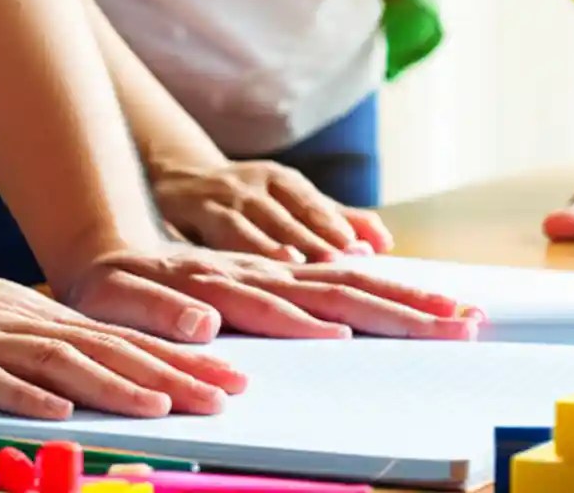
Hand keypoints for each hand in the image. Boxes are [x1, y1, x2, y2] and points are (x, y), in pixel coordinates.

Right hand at [0, 263, 246, 418]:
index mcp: (45, 317)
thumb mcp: (7, 324)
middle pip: (110, 350)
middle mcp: (26, 323)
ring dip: (115, 385)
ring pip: (62, 362)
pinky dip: (27, 397)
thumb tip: (114, 369)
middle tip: (224, 396)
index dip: (181, 361)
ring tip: (163, 406)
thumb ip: (56, 344)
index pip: (125, 340)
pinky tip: (61, 413)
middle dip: (172, 374)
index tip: (231, 381)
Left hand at [58, 243, 474, 342]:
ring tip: (461, 313)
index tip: (394, 333)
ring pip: (354, 281)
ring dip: (408, 299)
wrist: (108, 240)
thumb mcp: (118, 294)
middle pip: (347, 288)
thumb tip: (208, 320)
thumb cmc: (110, 280)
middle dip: (408, 308)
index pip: (301, 303)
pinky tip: (413, 304)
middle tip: (465, 324)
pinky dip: (380, 289)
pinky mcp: (279, 273)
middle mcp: (265, 272)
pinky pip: (340, 278)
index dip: (349, 320)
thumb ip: (159, 308)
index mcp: (231, 282)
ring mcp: (276, 270)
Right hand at [152, 159, 393, 261]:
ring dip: (287, 243)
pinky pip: (225, 232)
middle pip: (295, 214)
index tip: (363, 249)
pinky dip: (247, 247)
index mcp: (283, 181)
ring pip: (262, 222)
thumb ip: (336, 220)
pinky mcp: (197, 212)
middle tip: (347, 261)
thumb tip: (384, 241)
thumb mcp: (289, 203)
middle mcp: (258, 185)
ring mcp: (226, 198)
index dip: (337, 224)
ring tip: (312, 264)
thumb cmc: (248, 203)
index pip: (315, 204)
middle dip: (322, 238)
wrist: (179, 181)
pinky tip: (266, 266)